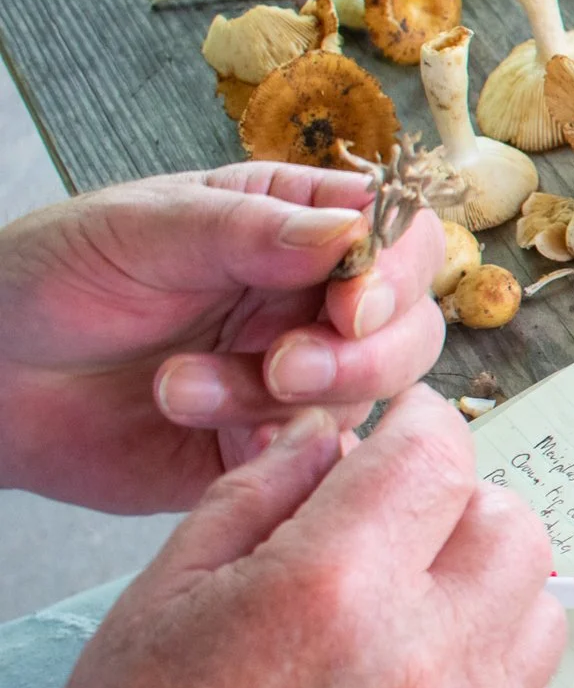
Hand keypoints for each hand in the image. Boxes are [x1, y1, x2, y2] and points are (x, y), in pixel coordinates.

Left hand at [0, 163, 446, 512]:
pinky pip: (317, 463)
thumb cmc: (49, 280)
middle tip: (284, 367)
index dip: (395, 275)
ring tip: (177, 390)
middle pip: (410, 331)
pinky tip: (200, 431)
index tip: (351, 304)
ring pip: (366, 401)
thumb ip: (247, 231)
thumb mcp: (141, 230)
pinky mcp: (269, 447)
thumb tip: (348, 231)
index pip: (401, 238)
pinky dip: (274, 454)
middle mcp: (311, 301)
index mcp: (296, 224)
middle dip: (360, 358)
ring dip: (276, 401)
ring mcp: (298, 379)